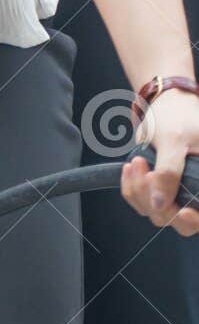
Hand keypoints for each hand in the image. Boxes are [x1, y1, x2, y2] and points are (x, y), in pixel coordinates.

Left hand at [122, 88, 198, 237]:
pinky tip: (131, 168)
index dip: (192, 219)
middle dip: (156, 200)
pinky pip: (141, 201)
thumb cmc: (177, 116)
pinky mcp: (158, 190)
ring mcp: (176, 192)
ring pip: (155, 211)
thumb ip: (169, 173)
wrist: (163, 105)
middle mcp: (195, 190)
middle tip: (149, 173)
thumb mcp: (174, 141)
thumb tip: (161, 204)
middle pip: (176, 218)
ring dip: (140, 190)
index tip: (181, 211)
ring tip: (137, 163)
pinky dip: (132, 187)